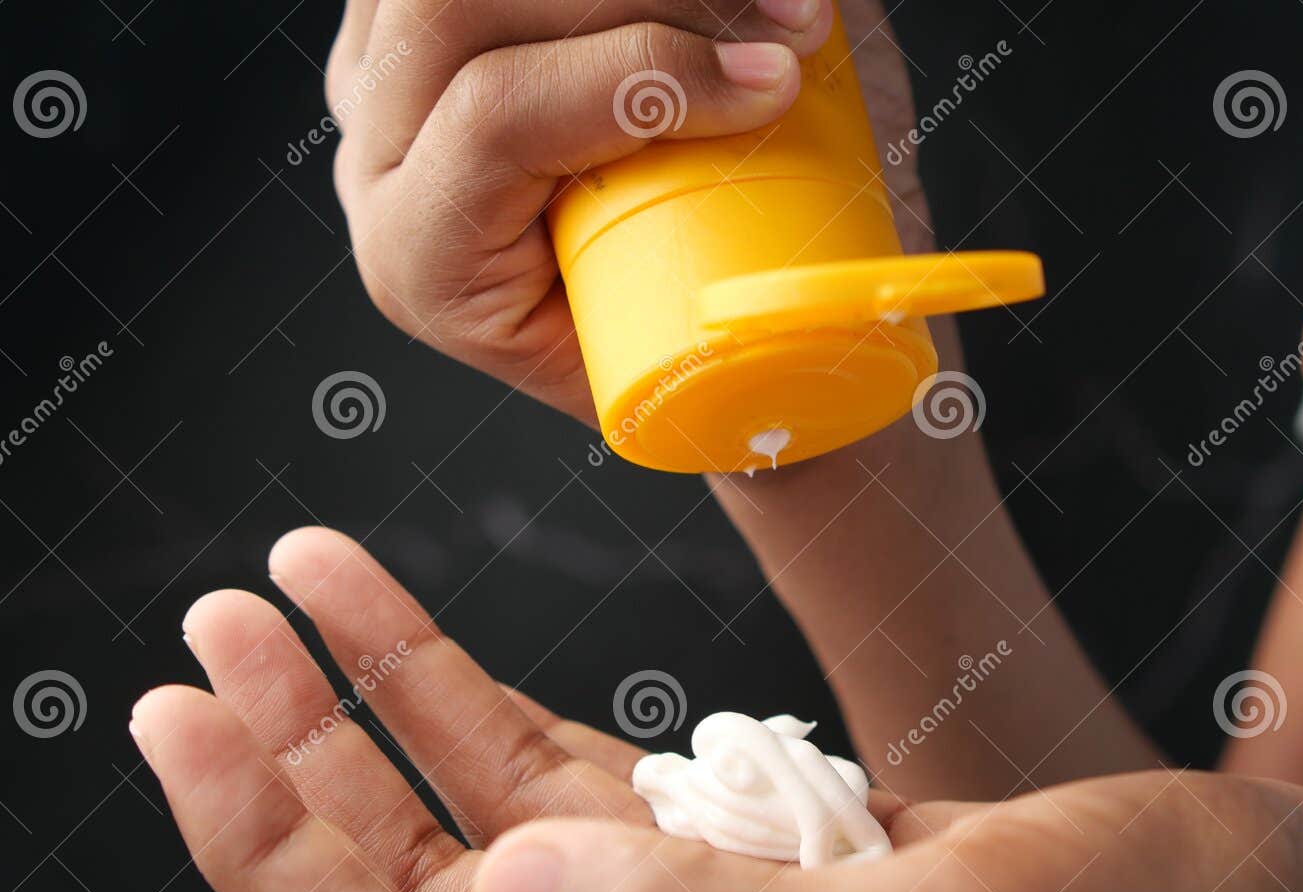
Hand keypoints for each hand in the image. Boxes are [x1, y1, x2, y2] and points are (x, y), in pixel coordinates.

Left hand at [131, 527, 896, 891]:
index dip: (275, 861)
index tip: (192, 727)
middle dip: (295, 766)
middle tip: (214, 636)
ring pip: (475, 822)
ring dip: (371, 707)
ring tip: (288, 591)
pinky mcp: (739, 854)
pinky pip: (566, 778)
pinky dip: (479, 696)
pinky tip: (408, 630)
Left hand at [327, 0, 922, 421]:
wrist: (634, 338)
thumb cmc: (686, 356)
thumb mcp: (704, 361)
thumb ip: (752, 304)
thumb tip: (842, 236)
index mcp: (423, 263)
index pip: (495, 120)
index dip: (643, 77)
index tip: (777, 85)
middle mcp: (377, 158)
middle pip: (460, 7)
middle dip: (645, 0)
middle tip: (790, 28)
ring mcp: (382, 72)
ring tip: (769, 2)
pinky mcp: (416, 20)